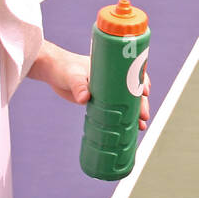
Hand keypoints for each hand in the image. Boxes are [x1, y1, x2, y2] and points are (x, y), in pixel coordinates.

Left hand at [31, 43, 151, 130]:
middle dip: (141, 103)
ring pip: (127, 102)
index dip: (142, 81)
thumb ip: (78, 86)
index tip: (146, 92)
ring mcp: (108, 90)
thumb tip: (84, 98)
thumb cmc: (64, 68)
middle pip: (133, 91)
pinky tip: (129, 130)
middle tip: (144, 116)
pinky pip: (116, 109)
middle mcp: (113, 79)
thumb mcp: (72, 76)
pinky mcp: (100, 100)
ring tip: (141, 127)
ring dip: (135, 113)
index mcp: (111, 68)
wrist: (52, 71)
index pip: (133, 72)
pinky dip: (123, 118)